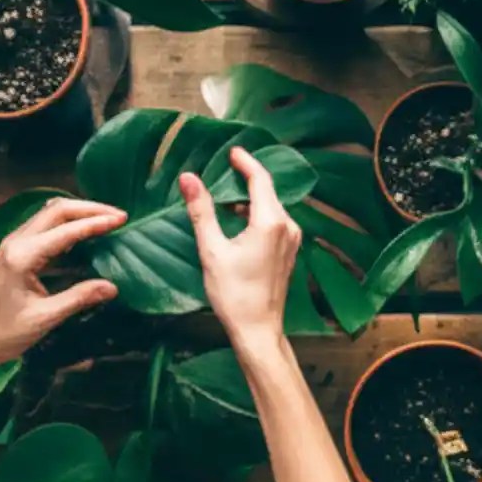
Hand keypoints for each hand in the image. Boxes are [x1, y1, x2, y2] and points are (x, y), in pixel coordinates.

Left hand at [0, 198, 124, 372]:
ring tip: (106, 218)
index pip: (66, 230)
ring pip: (50, 212)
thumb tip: (112, 287)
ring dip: (79, 212)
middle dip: (90, 209)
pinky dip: (67, 221)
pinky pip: (44, 224)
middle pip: (57, 209)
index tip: (121, 220)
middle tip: (119, 215)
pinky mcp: (16, 248)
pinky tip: (83, 231)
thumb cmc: (7, 333)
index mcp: (22, 256)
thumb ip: (78, 298)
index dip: (95, 223)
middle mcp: (17, 241)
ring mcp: (14, 242)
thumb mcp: (45, 318)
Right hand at [179, 147, 300, 344]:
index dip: (245, 162)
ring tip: (226, 197)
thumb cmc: (234, 294)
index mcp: (271, 222)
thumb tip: (189, 179)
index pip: (260, 178)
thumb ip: (201, 211)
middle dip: (246, 178)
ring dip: (249, 199)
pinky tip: (238, 223)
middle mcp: (288, 227)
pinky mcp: (289, 252)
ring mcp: (292, 240)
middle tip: (224, 169)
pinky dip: (256, 215)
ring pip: (271, 207)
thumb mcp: (212, 250)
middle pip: (267, 191)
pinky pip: (274, 222)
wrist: (258, 330)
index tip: (232, 151)